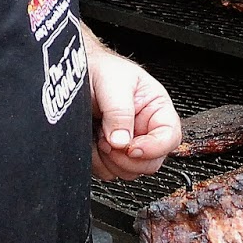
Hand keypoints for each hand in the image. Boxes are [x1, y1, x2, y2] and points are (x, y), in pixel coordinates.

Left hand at [85, 33, 180, 180]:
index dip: (154, 148)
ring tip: (99, 136)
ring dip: (111, 160)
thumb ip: (119, 112)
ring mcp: (128, 145)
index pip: (170, 138)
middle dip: (128, 157)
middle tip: (108, 140)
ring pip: (130, 171)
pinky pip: (108, 172)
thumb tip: (122, 142)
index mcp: (157, 109)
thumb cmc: (100, 70)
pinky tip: (92, 142)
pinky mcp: (110, 154)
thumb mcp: (113, 83)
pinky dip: (97, 162)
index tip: (132, 148)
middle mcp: (146, 129)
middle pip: (152, 163)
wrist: (73, 73)